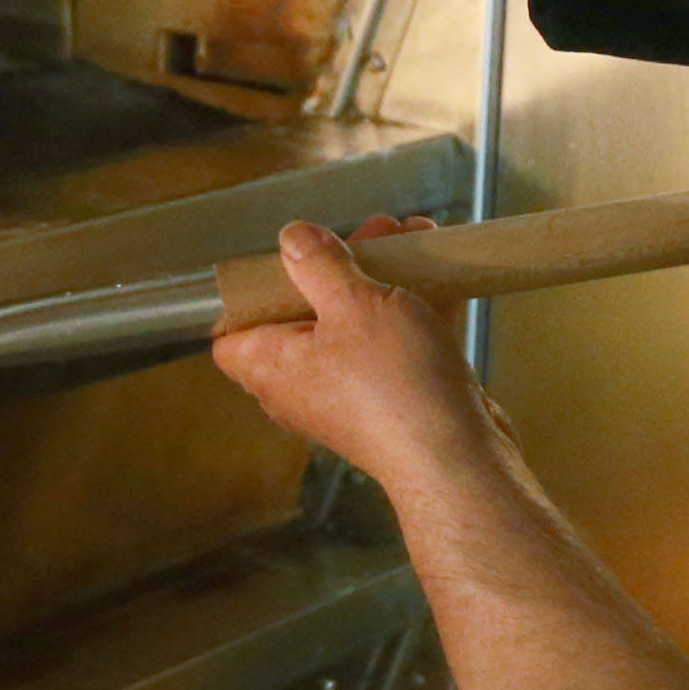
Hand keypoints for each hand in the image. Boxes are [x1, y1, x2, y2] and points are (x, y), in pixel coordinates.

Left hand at [209, 219, 509, 490]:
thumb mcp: (353, 303)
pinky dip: (414, 311)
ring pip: (356, 327)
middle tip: (375, 231)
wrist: (458, 457)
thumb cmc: (393, 379)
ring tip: (413, 238)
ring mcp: (350, 397)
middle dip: (340, 267)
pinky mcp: (395, 402)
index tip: (283, 261)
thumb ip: (318, 264)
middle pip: (303, 317)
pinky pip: (395, 348)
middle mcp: (301, 386)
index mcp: (271, 366)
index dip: (247, 297)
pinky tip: (442, 275)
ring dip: (384, 282)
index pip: (230, 336)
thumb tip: (290, 238)